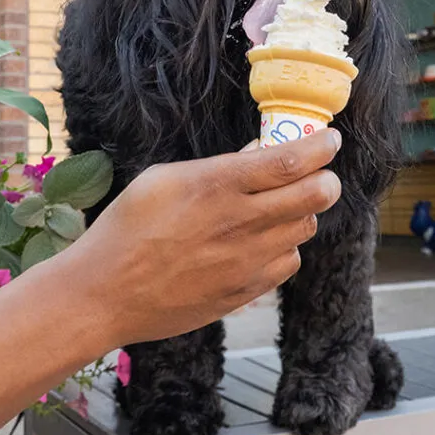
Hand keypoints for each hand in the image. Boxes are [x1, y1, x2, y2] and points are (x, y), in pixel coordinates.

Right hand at [64, 130, 342, 345]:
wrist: (105, 294)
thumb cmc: (127, 227)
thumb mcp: (165, 178)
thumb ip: (218, 166)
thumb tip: (258, 153)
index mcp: (217, 185)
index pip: (291, 160)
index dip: (321, 147)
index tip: (330, 140)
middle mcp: (240, 223)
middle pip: (316, 195)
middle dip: (326, 179)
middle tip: (319, 173)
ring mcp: (246, 262)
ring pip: (304, 229)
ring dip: (301, 212)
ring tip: (278, 207)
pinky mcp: (245, 293)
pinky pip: (286, 263)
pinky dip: (283, 247)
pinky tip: (260, 241)